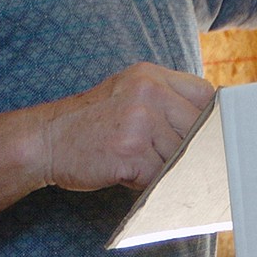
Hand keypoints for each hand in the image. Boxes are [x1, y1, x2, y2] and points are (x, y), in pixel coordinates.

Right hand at [39, 62, 215, 191]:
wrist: (44, 141)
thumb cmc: (90, 124)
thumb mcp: (128, 94)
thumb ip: (166, 102)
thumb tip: (212, 130)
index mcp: (151, 75)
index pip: (206, 96)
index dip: (210, 122)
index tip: (205, 140)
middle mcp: (149, 91)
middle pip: (200, 128)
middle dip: (192, 151)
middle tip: (171, 161)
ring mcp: (140, 120)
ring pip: (183, 154)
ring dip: (169, 168)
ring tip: (142, 165)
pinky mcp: (131, 150)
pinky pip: (162, 174)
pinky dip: (152, 182)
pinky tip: (131, 175)